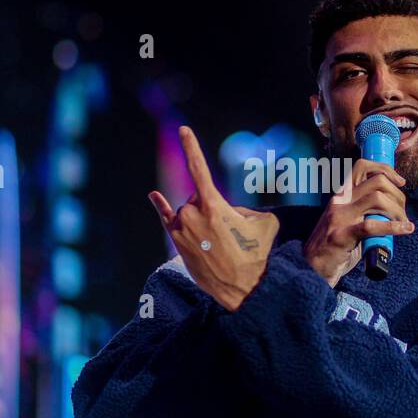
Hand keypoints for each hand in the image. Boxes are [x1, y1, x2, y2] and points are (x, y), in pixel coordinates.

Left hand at [149, 126, 279, 311]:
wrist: (244, 288)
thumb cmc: (257, 254)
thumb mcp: (263, 223)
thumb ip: (244, 208)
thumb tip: (230, 210)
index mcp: (214, 205)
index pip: (199, 169)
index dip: (191, 147)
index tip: (183, 129)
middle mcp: (192, 214)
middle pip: (197, 196)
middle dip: (211, 205)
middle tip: (228, 231)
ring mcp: (182, 229)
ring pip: (188, 210)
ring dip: (200, 217)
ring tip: (217, 241)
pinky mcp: (177, 243)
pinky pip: (166, 218)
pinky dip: (160, 206)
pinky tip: (153, 196)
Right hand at [303, 159, 414, 286]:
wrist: (311, 268)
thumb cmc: (334, 248)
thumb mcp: (347, 221)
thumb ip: (364, 212)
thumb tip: (393, 208)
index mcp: (342, 196)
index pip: (362, 167)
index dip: (385, 169)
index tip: (400, 182)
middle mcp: (340, 201)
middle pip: (376, 181)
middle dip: (397, 194)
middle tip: (404, 211)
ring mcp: (340, 217)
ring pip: (376, 199)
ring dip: (397, 210)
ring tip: (404, 223)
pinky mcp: (342, 236)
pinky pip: (371, 226)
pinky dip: (393, 227)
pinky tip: (405, 230)